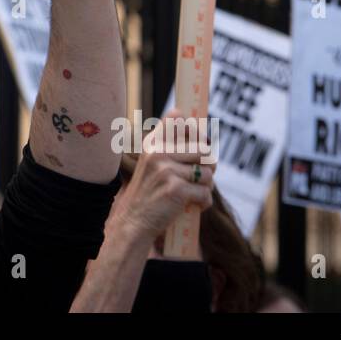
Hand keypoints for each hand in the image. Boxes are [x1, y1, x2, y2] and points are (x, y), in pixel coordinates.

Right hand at [113, 111, 215, 242]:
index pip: (177, 118)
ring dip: (206, 186)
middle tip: (198, 177)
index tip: (196, 143)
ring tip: (193, 193)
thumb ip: (172, 149)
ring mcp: (167, 171)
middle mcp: (158, 152)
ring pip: (208, 173)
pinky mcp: (177, 190)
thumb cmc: (148, 193)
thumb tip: (207, 142)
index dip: (194, 129)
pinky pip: (206, 193)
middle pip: (204, 149)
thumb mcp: (152, 164)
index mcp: (152, 143)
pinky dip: (203, 202)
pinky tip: (192, 206)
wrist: (133, 221)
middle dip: (208, 165)